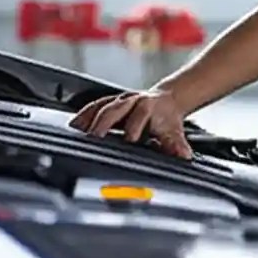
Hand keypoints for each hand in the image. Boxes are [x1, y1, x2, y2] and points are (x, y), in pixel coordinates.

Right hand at [68, 87, 192, 159]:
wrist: (166, 101)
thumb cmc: (167, 120)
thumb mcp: (174, 132)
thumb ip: (176, 144)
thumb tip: (184, 157)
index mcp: (149, 106)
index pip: (141, 114)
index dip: (135, 125)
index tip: (130, 139)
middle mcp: (132, 100)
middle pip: (115, 108)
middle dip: (104, 122)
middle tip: (94, 137)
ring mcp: (119, 100)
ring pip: (101, 106)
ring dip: (89, 118)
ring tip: (76, 132)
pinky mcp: (109, 102)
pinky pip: (93, 107)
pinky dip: (83, 116)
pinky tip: (73, 126)